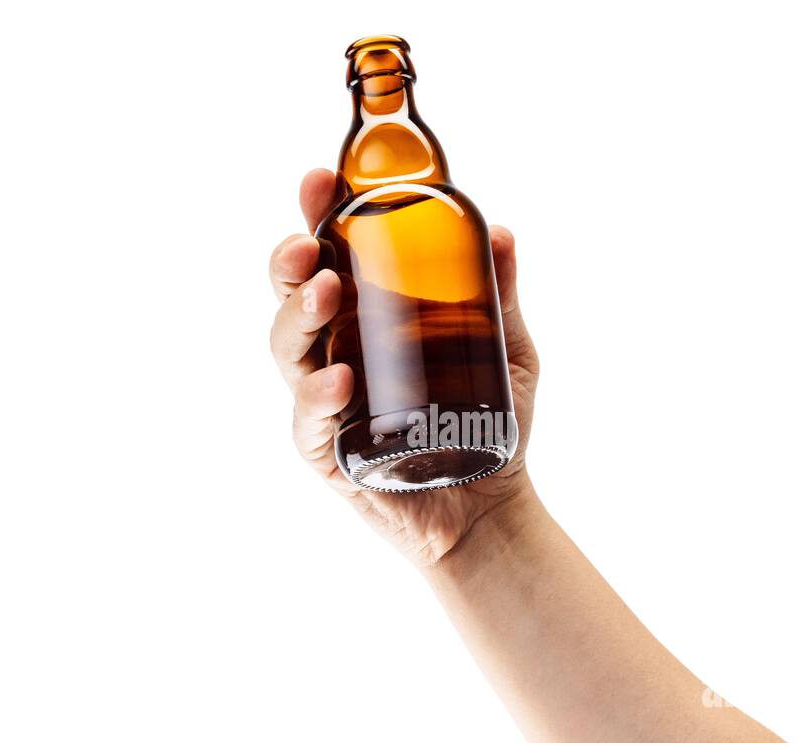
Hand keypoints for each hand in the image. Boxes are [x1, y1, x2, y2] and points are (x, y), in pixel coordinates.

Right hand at [269, 169, 539, 566]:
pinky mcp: (331, 455)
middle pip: (292, 297)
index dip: (317, 216)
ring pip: (288, 351)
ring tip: (325, 293)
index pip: (330, 257)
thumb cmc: (490, 425)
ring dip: (297, 317)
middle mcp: (337, 352)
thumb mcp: (507, 351)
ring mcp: (328, 404)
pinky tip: (339, 380)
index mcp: (368, 318)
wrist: (492, 508)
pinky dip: (316, 400)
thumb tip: (501, 231)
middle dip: (290, 263)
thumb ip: (499, 295)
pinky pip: (308, 424)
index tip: (321, 181)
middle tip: (309, 245)